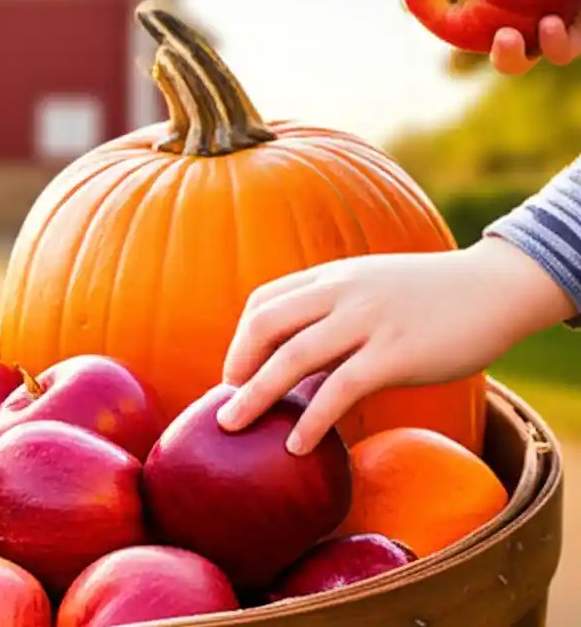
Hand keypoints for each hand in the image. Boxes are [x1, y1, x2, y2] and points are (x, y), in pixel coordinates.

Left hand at [215, 239, 574, 454]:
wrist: (496, 288)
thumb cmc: (431, 298)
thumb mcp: (372, 290)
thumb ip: (333, 316)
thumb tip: (297, 366)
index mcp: (332, 277)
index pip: (264, 301)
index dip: (241, 339)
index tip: (235, 373)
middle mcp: (342, 292)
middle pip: (265, 323)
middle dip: (236, 365)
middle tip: (227, 402)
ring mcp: (368, 321)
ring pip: (293, 357)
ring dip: (255, 395)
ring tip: (233, 426)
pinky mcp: (396, 354)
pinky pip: (340, 390)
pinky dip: (311, 420)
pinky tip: (296, 446)